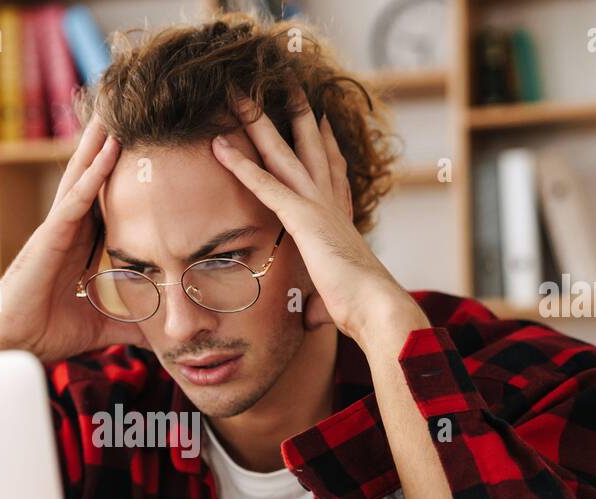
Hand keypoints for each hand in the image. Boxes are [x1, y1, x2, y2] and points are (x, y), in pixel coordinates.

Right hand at [0, 117, 145, 361]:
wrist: (12, 344)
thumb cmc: (46, 331)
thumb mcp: (102, 326)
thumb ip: (132, 326)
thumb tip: (164, 336)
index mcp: (80, 245)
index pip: (107, 201)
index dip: (123, 173)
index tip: (145, 146)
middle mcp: (68, 230)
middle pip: (92, 177)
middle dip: (107, 144)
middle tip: (128, 108)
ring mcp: (56, 231)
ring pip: (82, 178)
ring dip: (99, 145)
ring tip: (116, 111)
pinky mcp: (48, 239)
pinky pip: (74, 202)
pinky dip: (92, 177)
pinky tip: (108, 153)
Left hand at [210, 94, 427, 350]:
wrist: (376, 309)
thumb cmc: (360, 310)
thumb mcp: (333, 301)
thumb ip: (318, 304)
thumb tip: (311, 318)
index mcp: (342, 219)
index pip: (332, 173)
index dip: (327, 144)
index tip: (323, 120)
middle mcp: (332, 204)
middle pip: (310, 148)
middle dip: (297, 114)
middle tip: (289, 84)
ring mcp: (317, 206)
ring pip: (282, 153)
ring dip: (258, 124)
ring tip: (239, 95)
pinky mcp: (301, 218)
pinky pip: (263, 184)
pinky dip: (240, 165)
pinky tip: (219, 146)